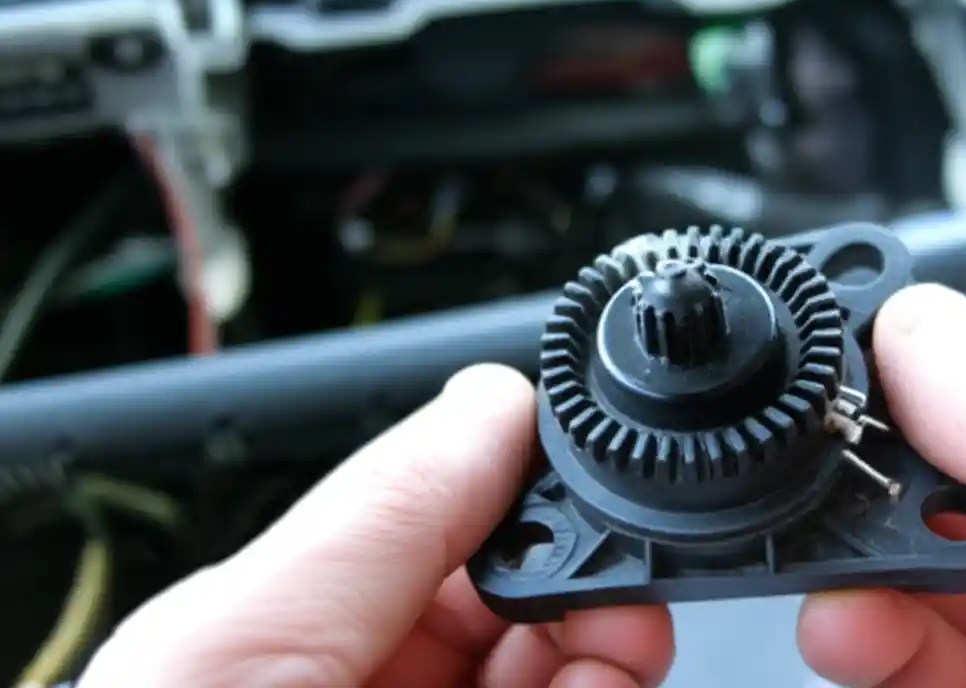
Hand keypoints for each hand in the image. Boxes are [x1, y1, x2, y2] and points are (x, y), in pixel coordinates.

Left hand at [79, 365, 673, 687]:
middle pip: (524, 603)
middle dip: (594, 582)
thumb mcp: (242, 641)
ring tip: (623, 650)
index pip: (444, 526)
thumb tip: (492, 400)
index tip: (599, 499)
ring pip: (571, 668)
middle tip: (628, 601)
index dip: (533, 497)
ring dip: (616, 649)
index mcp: (300, 629)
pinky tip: (607, 685)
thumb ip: (371, 519)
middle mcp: (377, 677)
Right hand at [798, 285, 965, 686]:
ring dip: (872, 565)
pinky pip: (938, 663)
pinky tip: (848, 628)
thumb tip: (919, 327)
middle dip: (904, 475)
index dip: (957, 364)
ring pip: (958, 578)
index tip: (853, 356)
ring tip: (824, 560)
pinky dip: (878, 641)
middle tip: (835, 468)